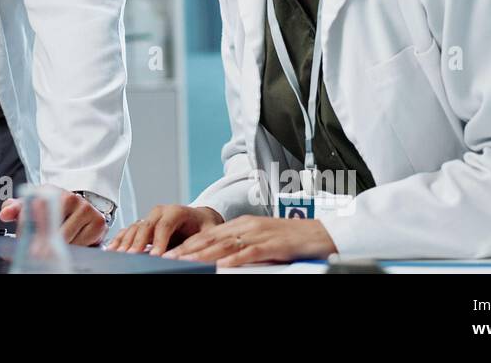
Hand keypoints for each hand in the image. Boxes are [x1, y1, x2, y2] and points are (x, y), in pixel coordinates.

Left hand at [0, 185, 107, 245]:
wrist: (79, 211)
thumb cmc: (54, 210)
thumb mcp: (32, 207)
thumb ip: (15, 209)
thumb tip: (4, 214)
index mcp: (50, 191)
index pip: (34, 211)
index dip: (27, 228)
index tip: (23, 241)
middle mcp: (70, 197)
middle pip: (51, 229)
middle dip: (42, 243)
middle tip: (37, 250)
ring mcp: (86, 209)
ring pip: (67, 239)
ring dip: (59, 247)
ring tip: (55, 245)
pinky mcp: (98, 222)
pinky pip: (82, 244)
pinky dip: (75, 248)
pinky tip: (72, 243)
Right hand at [108, 204, 222, 255]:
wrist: (200, 219)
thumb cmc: (204, 227)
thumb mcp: (208, 233)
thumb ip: (198, 243)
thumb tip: (189, 256)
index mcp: (177, 211)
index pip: (165, 225)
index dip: (159, 241)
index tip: (156, 256)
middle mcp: (160, 212)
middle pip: (146, 226)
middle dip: (138, 243)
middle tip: (132, 256)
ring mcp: (149, 217)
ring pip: (135, 228)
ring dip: (126, 242)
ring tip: (120, 255)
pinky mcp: (143, 224)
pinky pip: (128, 230)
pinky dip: (120, 239)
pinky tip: (113, 249)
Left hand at [163, 215, 336, 266]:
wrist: (322, 233)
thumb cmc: (292, 239)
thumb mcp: (261, 238)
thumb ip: (240, 245)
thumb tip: (219, 257)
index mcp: (243, 224)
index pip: (210, 234)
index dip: (189, 243)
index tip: (171, 251)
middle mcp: (248, 226)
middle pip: (212, 238)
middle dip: (188, 249)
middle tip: (169, 257)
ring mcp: (260, 235)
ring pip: (226, 245)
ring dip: (204, 254)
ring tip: (186, 262)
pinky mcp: (273, 245)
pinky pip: (250, 253)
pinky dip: (234, 259)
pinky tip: (221, 266)